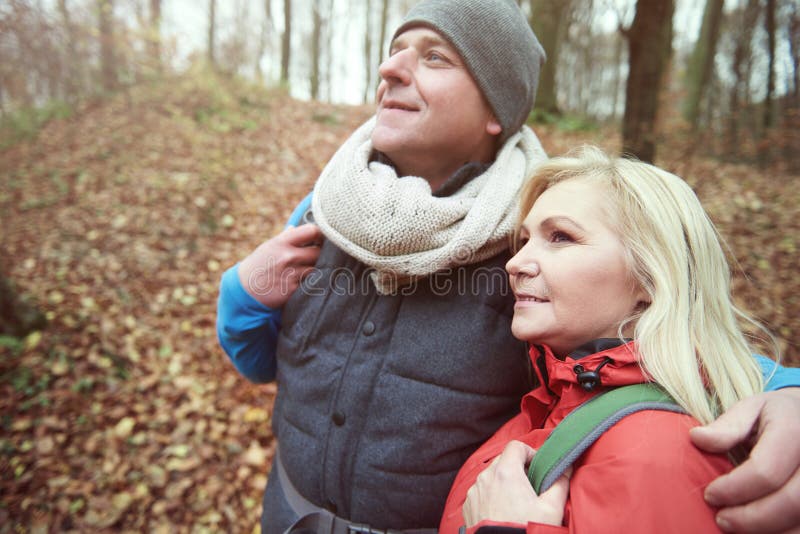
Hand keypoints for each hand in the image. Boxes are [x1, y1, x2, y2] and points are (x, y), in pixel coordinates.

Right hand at [238, 224, 322, 308]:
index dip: (320, 234)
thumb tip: (296, 227)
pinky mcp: (294, 290)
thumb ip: (285, 238)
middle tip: (317, 257)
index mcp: (281, 242)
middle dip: (320, 255)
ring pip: (317, 269)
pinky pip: (310, 284)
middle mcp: (288, 257)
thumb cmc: (258, 265)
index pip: (311, 231)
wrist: (245, 290)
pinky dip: (310, 283)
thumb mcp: (268, 247)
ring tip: (310, 270)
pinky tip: (304, 282)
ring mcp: (291, 274)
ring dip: (317, 270)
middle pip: (319, 252)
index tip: (320, 239)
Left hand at [463, 441, 569, 528]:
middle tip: (530, 485)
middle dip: (517, 468)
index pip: (515, 446)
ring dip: (503, 482)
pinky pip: (480, 492)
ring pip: (490, 476)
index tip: (538, 467)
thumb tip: (566, 469)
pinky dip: (491, 495)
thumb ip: (560, 483)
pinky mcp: (468, 505)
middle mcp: (486, 477)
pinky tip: (502, 511)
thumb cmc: (525, 530)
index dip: (529, 453)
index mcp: (505, 472)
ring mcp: (474, 492)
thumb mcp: (551, 509)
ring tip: (516, 501)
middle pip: (502, 460)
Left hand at [690, 388, 799, 532]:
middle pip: (790, 502)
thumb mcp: (750, 410)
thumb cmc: (775, 416)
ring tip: (737, 527)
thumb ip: (727, 427)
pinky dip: (782, 532)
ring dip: (767, 530)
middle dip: (752, 518)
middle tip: (722, 520)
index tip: (709, 494)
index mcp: (794, 431)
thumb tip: (697, 438)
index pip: (765, 471)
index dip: (734, 488)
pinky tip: (758, 529)